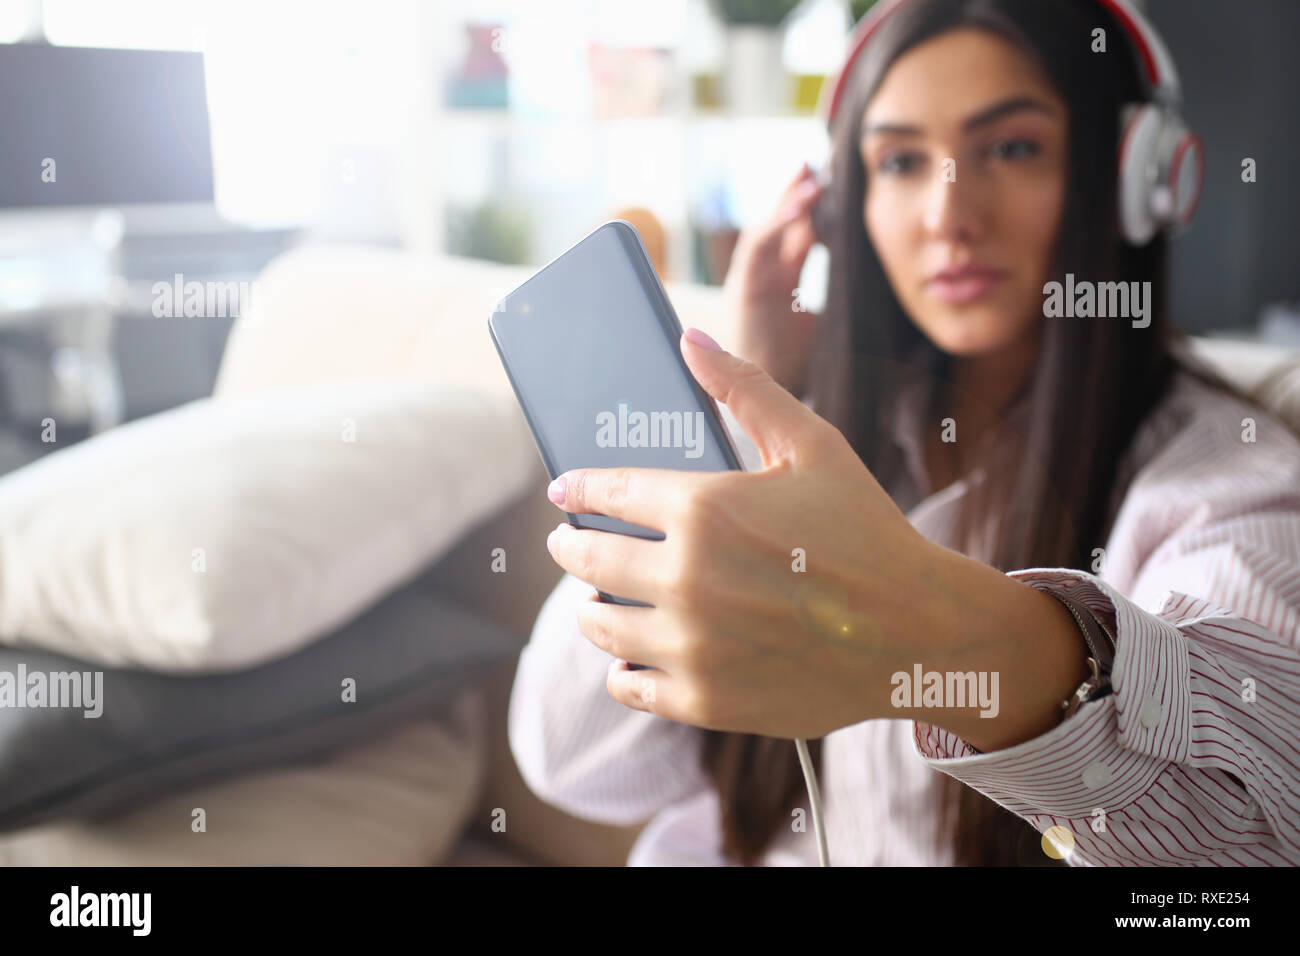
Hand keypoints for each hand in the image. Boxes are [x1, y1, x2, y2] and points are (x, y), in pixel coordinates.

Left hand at [543, 328, 952, 739]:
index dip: (577, 490)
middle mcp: (685, 578)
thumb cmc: (867, 532)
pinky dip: (623, 668)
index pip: (606, 493)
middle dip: (570, 548)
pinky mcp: (703, 698)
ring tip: (598, 601)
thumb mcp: (813, 446)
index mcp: (703, 508)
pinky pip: (629, 685)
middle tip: (568, 545)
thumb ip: (745, 390)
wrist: (918, 632)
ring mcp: (691, 644)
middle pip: (589, 561)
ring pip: (601, 626)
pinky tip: (633, 655)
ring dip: (591, 608)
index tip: (565, 494)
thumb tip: (689, 340)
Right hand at [723, 163, 823, 394]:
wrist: (772, 404)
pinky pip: (757, 247)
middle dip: (797, 194)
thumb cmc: (801, 371)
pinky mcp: (743, 289)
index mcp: (783, 283)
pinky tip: (801, 205)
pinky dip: (777, 223)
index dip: (816, 209)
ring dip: (787, 202)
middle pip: (779, 225)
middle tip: (818, 164)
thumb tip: (883, 275)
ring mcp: (751, 282)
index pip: (799, 235)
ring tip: (811, 177)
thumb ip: (843, 299)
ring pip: (767, 230)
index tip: (837, 183)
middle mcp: (765, 278)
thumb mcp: (829, 323)